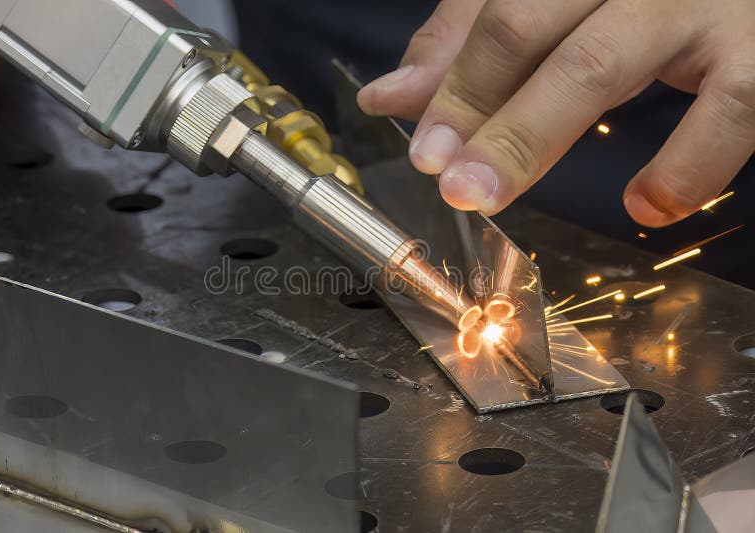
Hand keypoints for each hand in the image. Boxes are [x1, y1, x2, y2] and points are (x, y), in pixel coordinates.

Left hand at [357, 0, 754, 226]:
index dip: (449, 82)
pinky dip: (684, 166)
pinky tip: (647, 204)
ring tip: (487, 198)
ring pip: (595, 63)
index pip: (490, 10)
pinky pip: (727, 106)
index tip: (422, 148)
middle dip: (474, 111)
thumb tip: (394, 95)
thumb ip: (477, 38)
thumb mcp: (569, 5)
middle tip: (445, 180)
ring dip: (528, 139)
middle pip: (524, 25)